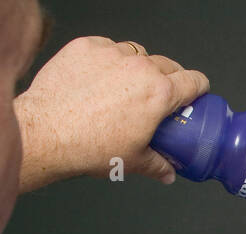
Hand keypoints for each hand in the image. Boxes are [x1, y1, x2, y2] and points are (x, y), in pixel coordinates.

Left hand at [14, 36, 208, 190]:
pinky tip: (100, 79)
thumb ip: (158, 166)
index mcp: (158, 94)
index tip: (195, 92)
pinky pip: (107, 48)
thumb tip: (168, 173)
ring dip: (138, 67)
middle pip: (168, 64)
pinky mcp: (86, 47)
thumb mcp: (132, 161)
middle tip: (158, 97)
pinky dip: (108, 60)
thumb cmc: (88, 146)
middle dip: (169, 79)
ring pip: (137, 53)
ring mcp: (112, 54)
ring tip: (125, 88)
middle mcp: (139, 68)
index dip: (198, 88)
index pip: (194, 80)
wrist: (47, 133)